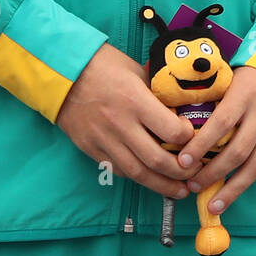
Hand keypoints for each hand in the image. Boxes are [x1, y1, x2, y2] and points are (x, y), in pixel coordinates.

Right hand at [56, 43, 196, 198]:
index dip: (188, 138)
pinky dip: (137, 178)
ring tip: (179, 190)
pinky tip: (150, 180)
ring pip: (139, 174)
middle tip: (195, 174)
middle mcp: (121, 125)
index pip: (171, 131)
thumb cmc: (100, 64)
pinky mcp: (91, 149)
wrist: (60, 71)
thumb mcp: (133, 69)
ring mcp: (104, 140)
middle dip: (182, 172)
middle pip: (158, 160)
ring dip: (162, 186)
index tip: (191, 135)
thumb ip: (154, 90)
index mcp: (135, 101)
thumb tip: (176, 103)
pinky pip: (118, 171)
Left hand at [177, 65, 255, 213]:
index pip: (221, 123)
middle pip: (237, 150)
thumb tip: (181, 120)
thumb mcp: (231, 76)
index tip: (183, 161)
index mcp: (244, 93)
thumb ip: (212, 96)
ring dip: (232, 189)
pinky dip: (248, 180)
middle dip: (213, 173)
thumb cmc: (251, 72)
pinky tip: (233, 192)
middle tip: (192, 185)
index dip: (201, 145)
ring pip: (255, 165)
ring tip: (213, 204)